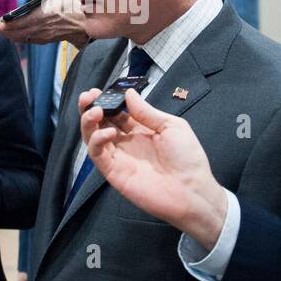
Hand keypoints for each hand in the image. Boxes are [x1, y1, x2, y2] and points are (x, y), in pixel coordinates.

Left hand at [0, 0, 88, 46]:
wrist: (85, 24)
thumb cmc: (74, 6)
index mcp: (43, 16)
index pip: (15, 23)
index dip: (0, 23)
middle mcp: (40, 29)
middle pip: (12, 33)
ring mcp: (41, 36)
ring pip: (17, 38)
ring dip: (6, 32)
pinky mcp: (43, 40)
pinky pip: (24, 40)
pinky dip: (14, 35)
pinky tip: (11, 28)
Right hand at [78, 88, 228, 248]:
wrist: (192, 190)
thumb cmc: (188, 158)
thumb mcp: (172, 126)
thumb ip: (147, 112)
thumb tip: (128, 94)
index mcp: (141, 131)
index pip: (117, 113)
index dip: (107, 101)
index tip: (99, 90)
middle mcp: (127, 143)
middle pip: (101, 123)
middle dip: (91, 107)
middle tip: (88, 96)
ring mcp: (119, 158)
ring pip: (93, 138)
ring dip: (89, 122)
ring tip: (94, 111)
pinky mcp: (114, 172)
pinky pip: (97, 155)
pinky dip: (97, 141)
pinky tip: (107, 132)